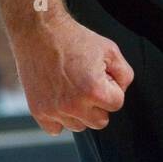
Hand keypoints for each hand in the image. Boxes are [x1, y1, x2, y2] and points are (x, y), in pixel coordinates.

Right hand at [12, 13, 134, 134]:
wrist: (39, 32)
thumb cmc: (74, 39)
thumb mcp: (110, 50)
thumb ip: (125, 75)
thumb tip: (120, 91)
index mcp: (94, 91)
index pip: (116, 104)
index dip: (112, 87)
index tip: (100, 74)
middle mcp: (73, 105)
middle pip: (99, 121)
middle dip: (98, 103)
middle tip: (87, 82)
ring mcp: (54, 110)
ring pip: (78, 126)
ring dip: (80, 112)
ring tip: (72, 87)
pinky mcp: (38, 111)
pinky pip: (56, 129)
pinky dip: (59, 118)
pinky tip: (60, 98)